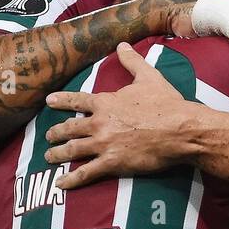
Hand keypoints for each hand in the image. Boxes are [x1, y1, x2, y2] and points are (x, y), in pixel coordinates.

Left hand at [43, 43, 195, 188]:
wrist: (180, 129)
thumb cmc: (166, 103)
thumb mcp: (149, 77)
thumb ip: (132, 61)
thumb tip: (122, 44)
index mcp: (106, 102)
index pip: (77, 100)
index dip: (61, 101)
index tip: (48, 102)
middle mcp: (99, 122)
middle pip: (69, 128)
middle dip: (56, 132)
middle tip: (48, 136)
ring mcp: (103, 144)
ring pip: (72, 149)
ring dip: (57, 153)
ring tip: (49, 156)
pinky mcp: (112, 162)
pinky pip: (85, 172)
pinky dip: (71, 179)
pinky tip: (60, 184)